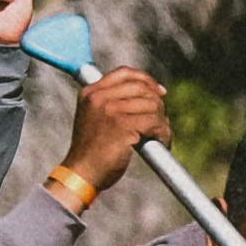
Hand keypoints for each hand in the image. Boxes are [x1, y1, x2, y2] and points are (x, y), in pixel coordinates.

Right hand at [61, 63, 163, 191]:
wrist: (82, 173)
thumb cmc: (92, 151)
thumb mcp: (94, 118)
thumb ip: (112, 103)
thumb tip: (151, 94)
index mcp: (90, 93)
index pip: (124, 73)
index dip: (146, 79)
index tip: (159, 91)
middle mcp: (99, 98)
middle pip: (142, 88)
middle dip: (158, 103)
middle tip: (162, 119)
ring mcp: (111, 110)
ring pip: (152, 105)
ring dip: (162, 121)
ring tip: (161, 134)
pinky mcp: (123, 126)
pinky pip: (155, 123)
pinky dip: (163, 133)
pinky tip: (162, 141)